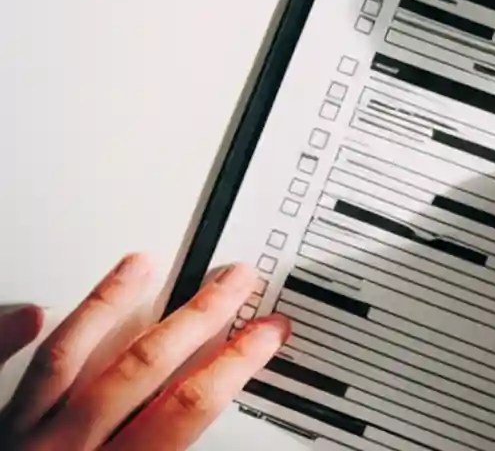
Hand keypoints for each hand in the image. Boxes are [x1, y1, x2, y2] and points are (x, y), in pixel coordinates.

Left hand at [0, 254, 289, 449]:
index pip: (186, 410)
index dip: (234, 364)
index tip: (265, 333)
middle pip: (138, 371)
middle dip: (194, 318)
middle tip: (231, 281)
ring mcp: (14, 443)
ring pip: (63, 360)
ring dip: (108, 307)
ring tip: (141, 266)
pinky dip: (9, 337)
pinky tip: (33, 311)